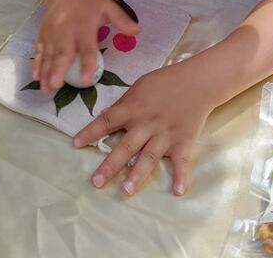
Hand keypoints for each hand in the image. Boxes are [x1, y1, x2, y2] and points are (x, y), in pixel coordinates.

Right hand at [33, 0, 140, 92]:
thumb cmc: (89, 3)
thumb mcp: (108, 6)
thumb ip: (121, 19)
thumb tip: (138, 31)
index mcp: (84, 26)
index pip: (86, 47)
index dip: (87, 63)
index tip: (87, 80)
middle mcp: (66, 31)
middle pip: (63, 53)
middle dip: (59, 70)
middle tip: (57, 85)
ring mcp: (52, 34)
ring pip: (49, 55)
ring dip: (46, 73)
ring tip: (46, 90)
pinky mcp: (43, 36)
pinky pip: (39, 52)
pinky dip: (37, 65)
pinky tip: (36, 78)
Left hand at [73, 61, 215, 196]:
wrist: (197, 81)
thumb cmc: (165, 82)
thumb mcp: (139, 87)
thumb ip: (125, 105)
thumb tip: (107, 118)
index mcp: (133, 108)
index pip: (107, 121)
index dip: (90, 132)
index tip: (75, 144)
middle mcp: (146, 123)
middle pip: (125, 146)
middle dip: (110, 165)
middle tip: (96, 182)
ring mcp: (165, 134)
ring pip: (149, 156)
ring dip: (137, 174)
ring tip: (126, 190)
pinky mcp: (183, 141)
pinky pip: (182, 161)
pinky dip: (181, 177)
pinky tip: (179, 192)